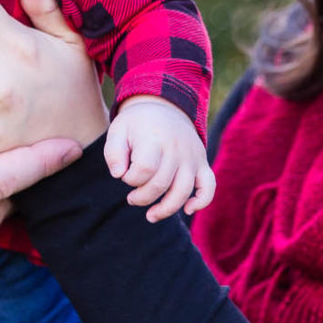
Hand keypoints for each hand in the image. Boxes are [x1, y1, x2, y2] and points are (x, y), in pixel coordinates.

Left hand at [106, 97, 215, 220]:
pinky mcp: (202, 163)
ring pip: (183, 191)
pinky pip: (209, 186)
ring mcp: (192, 157)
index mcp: (155, 138)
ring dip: (166, 209)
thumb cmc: (137, 124)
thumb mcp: (118, 130)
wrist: (164, 107)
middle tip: (131, 198)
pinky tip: (187, 209)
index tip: (124, 175)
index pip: (144, 170)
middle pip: (161, 184)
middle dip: (141, 197)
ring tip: (151, 216)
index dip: (130, 179)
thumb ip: (113, 153)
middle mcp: (176, 148)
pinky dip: (202, 201)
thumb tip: (119, 175)